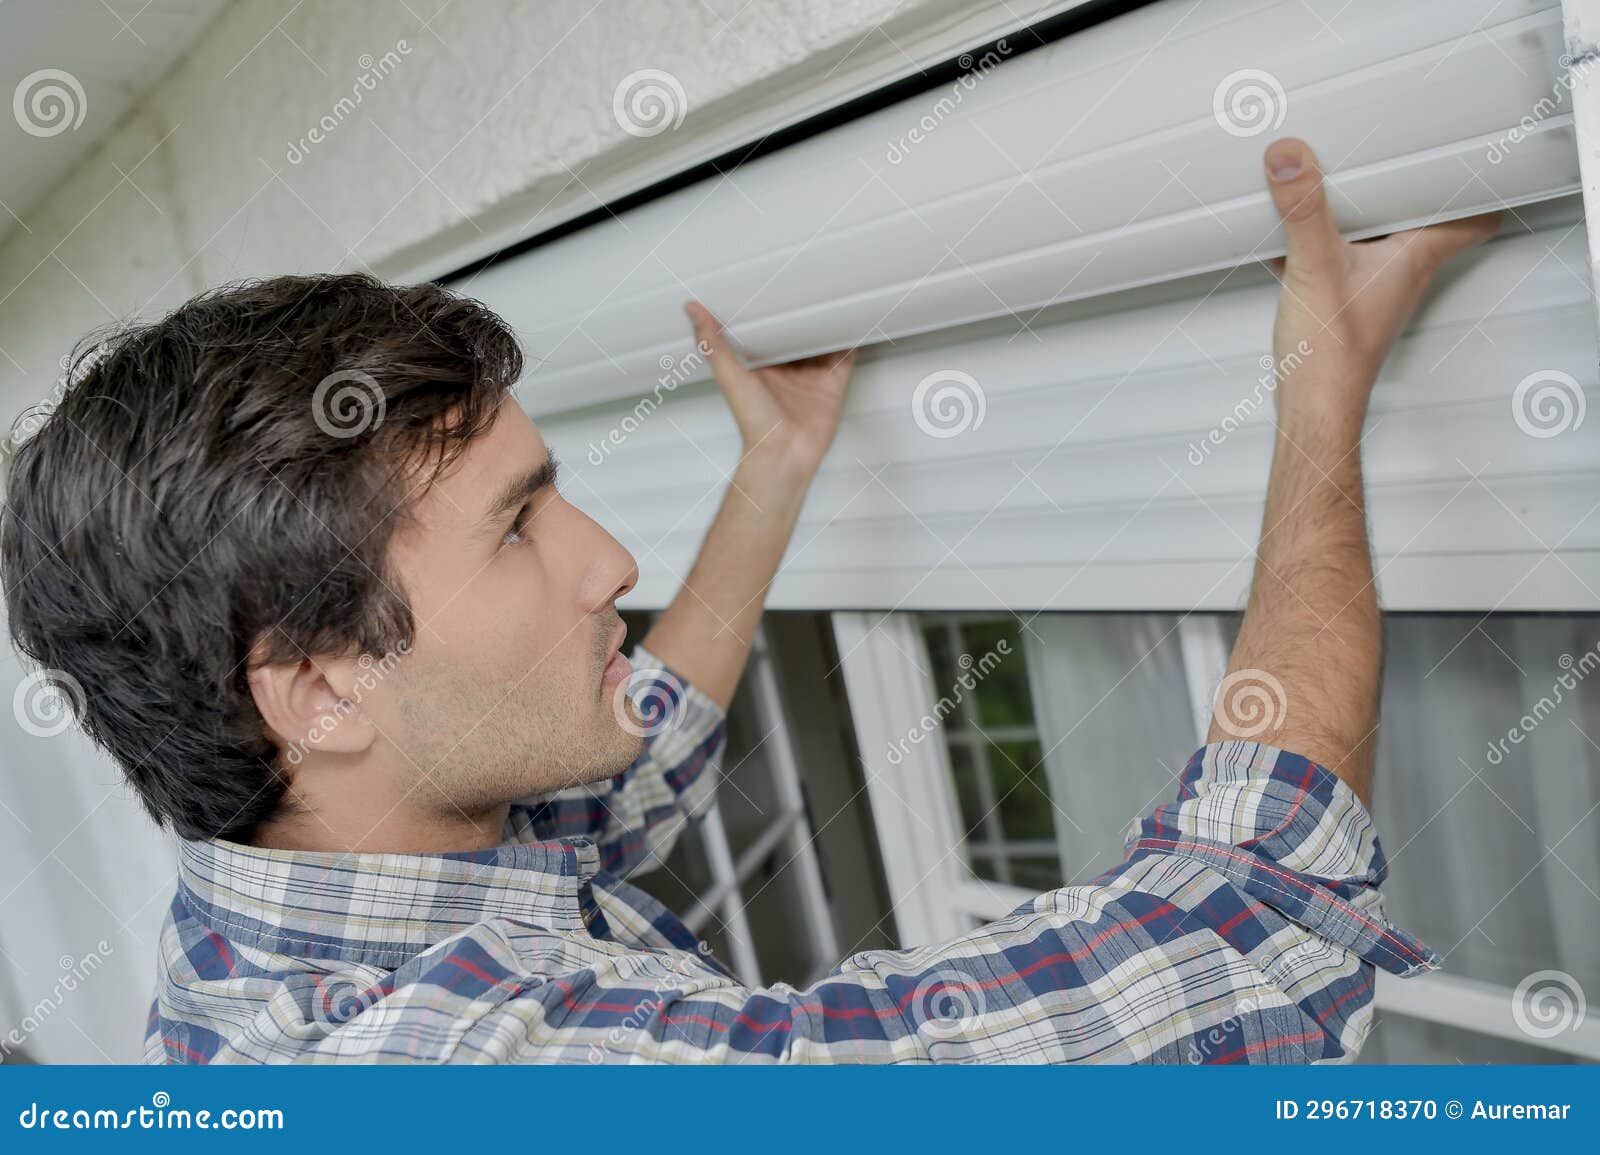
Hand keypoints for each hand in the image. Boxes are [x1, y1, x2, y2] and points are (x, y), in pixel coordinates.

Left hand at [684, 300, 856, 479]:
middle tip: (807, 280)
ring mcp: (810, 377)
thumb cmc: (754, 422)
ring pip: (821, 342)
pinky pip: (844, 358)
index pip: (765, 330)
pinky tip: (852, 320)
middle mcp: (786, 370)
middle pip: (796, 334)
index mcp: (760, 366)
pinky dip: (849, 340)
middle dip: (801, 312)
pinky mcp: (832, 385)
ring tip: (832, 293)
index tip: (770, 283)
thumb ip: (712, 342)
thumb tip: (692, 308)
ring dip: (826, 322)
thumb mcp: (729, 374)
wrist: (784, 454)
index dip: (768, 310)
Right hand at [1263, 138, 1498, 434]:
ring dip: (1360, 218)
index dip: (1476, 186)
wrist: (1312, 404)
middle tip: (1396, 158)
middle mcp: (1400, 273)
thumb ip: (1304, 208)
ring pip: (1377, 241)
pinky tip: (1289, 240)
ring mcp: (1372, 290)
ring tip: (1337, 187)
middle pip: (1421, 221)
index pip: (1473, 219)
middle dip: (1408, 190)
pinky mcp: (1343, 304)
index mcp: (1413, 258)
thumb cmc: (1332, 355)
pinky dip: (1321, 245)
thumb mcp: (1314, 265)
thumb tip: (1293, 158)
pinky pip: (1338, 260)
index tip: (1466, 158)